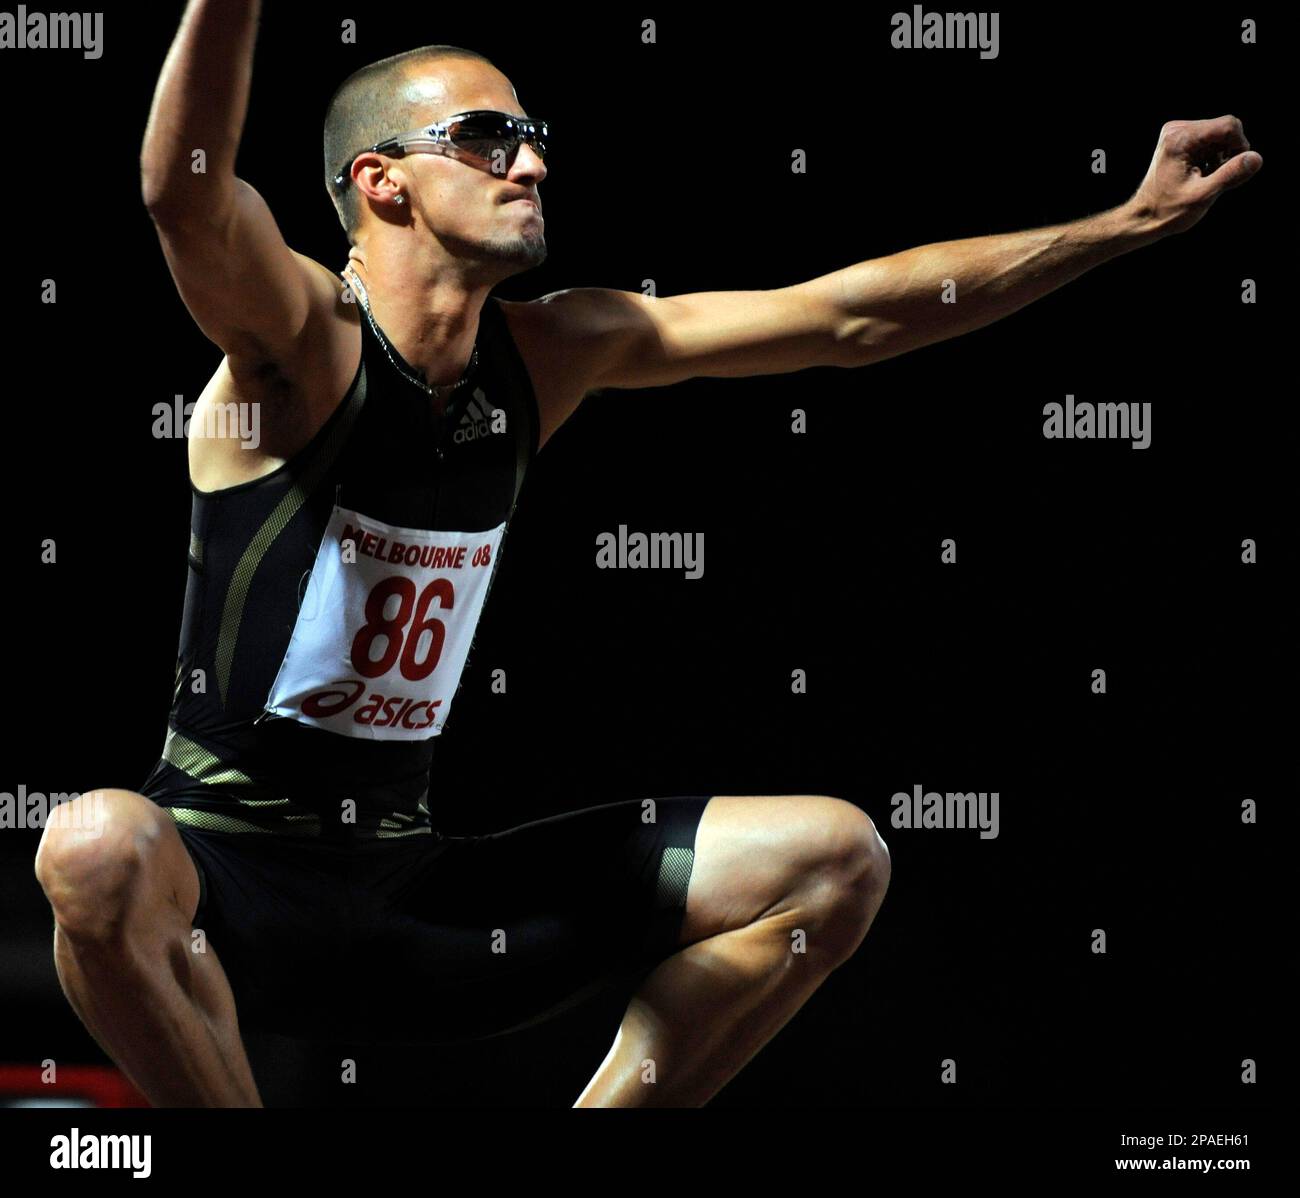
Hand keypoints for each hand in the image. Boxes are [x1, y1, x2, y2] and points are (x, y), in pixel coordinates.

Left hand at [1126, 115, 1261, 237]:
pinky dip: (1212, 157)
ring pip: (1220, 135)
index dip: (1240, 147)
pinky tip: (1200, 174)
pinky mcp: (1180, 139)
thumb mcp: (1202, 196)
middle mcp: (1177, 129)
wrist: (1143, 219)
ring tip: (1204, 178)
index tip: (1232, 170)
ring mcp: (1177, 132)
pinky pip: (1210, 140)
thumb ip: (1230, 175)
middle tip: (1215, 177)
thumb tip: (1256, 158)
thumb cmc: (1168, 211)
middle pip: (1226, 128)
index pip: (1229, 125)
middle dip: (1229, 153)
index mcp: (1180, 138)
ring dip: (1220, 157)